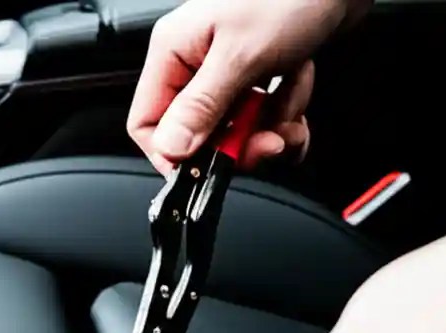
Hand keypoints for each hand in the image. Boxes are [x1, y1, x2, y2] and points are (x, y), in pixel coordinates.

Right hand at [128, 0, 371, 174]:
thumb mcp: (241, 56)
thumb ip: (203, 106)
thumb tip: (171, 148)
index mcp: (174, 51)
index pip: (148, 122)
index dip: (175, 153)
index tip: (207, 168)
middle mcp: (196, 60)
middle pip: (200, 132)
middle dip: (240, 143)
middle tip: (267, 142)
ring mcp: (228, 67)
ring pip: (238, 127)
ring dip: (271, 127)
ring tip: (291, 112)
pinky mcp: (259, 72)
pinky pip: (265, 114)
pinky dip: (287, 111)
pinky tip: (297, 92)